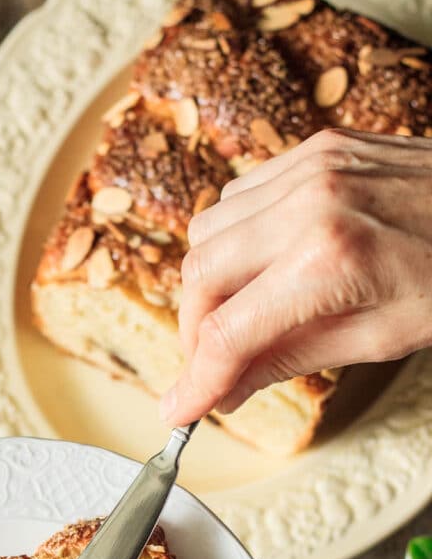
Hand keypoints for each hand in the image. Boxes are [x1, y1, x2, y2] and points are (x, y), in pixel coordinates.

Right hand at [161, 129, 431, 423]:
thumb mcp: (380, 338)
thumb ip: (290, 359)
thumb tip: (227, 389)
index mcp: (331, 261)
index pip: (229, 333)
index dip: (196, 379)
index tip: (178, 408)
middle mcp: (310, 203)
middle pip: (200, 276)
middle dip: (195, 332)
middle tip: (215, 367)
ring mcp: (309, 168)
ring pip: (208, 232)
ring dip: (210, 285)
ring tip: (242, 318)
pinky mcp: (314, 150)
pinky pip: (238, 198)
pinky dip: (234, 240)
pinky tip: (262, 267)